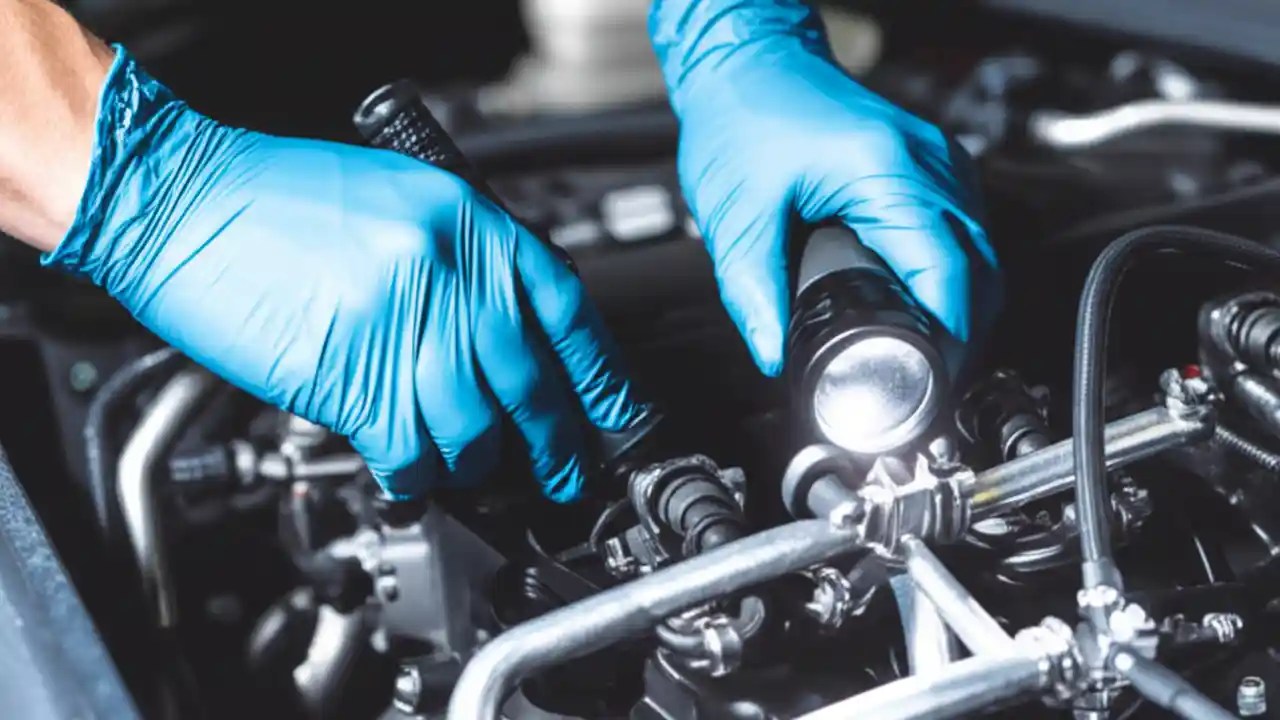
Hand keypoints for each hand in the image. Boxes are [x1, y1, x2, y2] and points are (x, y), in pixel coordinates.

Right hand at [46, 50, 642, 501]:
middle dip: (554, 444)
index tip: (614, 414)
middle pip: (529, 384)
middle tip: (563, 472)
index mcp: (468, 221)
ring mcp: (401, 325)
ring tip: (469, 470)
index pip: (566, 312)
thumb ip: (463, 264)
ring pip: (473, 429)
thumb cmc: (279, 197)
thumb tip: (506, 336)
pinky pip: (408, 450)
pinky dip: (414, 474)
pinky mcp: (350, 378)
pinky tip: (409, 472)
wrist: (182, 198)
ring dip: (475, 464)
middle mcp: (448, 271)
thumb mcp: (400, 201)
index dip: (601, 376)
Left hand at [650, 0, 999, 375]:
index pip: (948, 273)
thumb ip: (753, 292)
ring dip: (964, 301)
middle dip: (965, 330)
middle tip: (930, 376)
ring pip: (982, 249)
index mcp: (886, 172)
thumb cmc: (742, 115)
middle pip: (982, 268)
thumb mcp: (736, 214)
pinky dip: (956, 268)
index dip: (950, 337)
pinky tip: (925, 297)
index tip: (935, 377)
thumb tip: (772, 353)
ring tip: (928, 347)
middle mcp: (926, 161)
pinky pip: (966, 225)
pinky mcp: (931, 160)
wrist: (748, 59)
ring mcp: (937, 157)